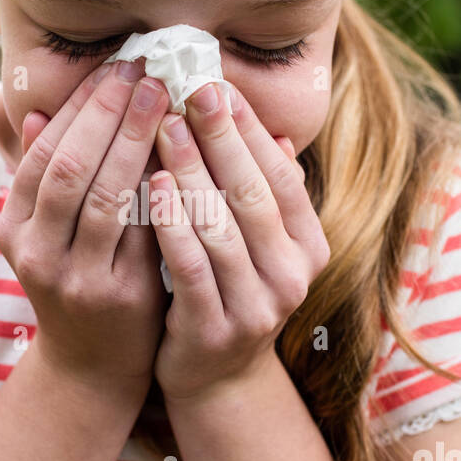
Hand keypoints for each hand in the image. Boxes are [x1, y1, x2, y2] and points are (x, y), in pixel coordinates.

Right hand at [0, 59, 171, 390]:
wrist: (92, 365)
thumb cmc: (77, 278)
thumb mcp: (47, 231)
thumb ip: (45, 174)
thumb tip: (37, 109)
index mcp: (14, 228)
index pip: (43, 153)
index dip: (77, 107)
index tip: (112, 67)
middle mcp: (37, 254)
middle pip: (71, 169)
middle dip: (108, 114)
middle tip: (144, 71)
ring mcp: (79, 279)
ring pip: (108, 198)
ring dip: (137, 141)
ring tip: (165, 99)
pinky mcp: (122, 298)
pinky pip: (147, 232)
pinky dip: (164, 188)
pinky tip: (185, 152)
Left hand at [148, 82, 329, 401]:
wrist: (213, 378)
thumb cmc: (227, 289)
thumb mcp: (254, 243)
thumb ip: (262, 193)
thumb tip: (274, 130)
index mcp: (308, 246)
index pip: (280, 175)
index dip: (250, 128)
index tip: (218, 82)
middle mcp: (293, 276)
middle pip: (252, 194)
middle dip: (220, 137)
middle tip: (190, 88)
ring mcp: (257, 307)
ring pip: (221, 226)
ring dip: (192, 170)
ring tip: (164, 125)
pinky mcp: (216, 329)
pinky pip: (192, 266)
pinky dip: (173, 224)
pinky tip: (152, 186)